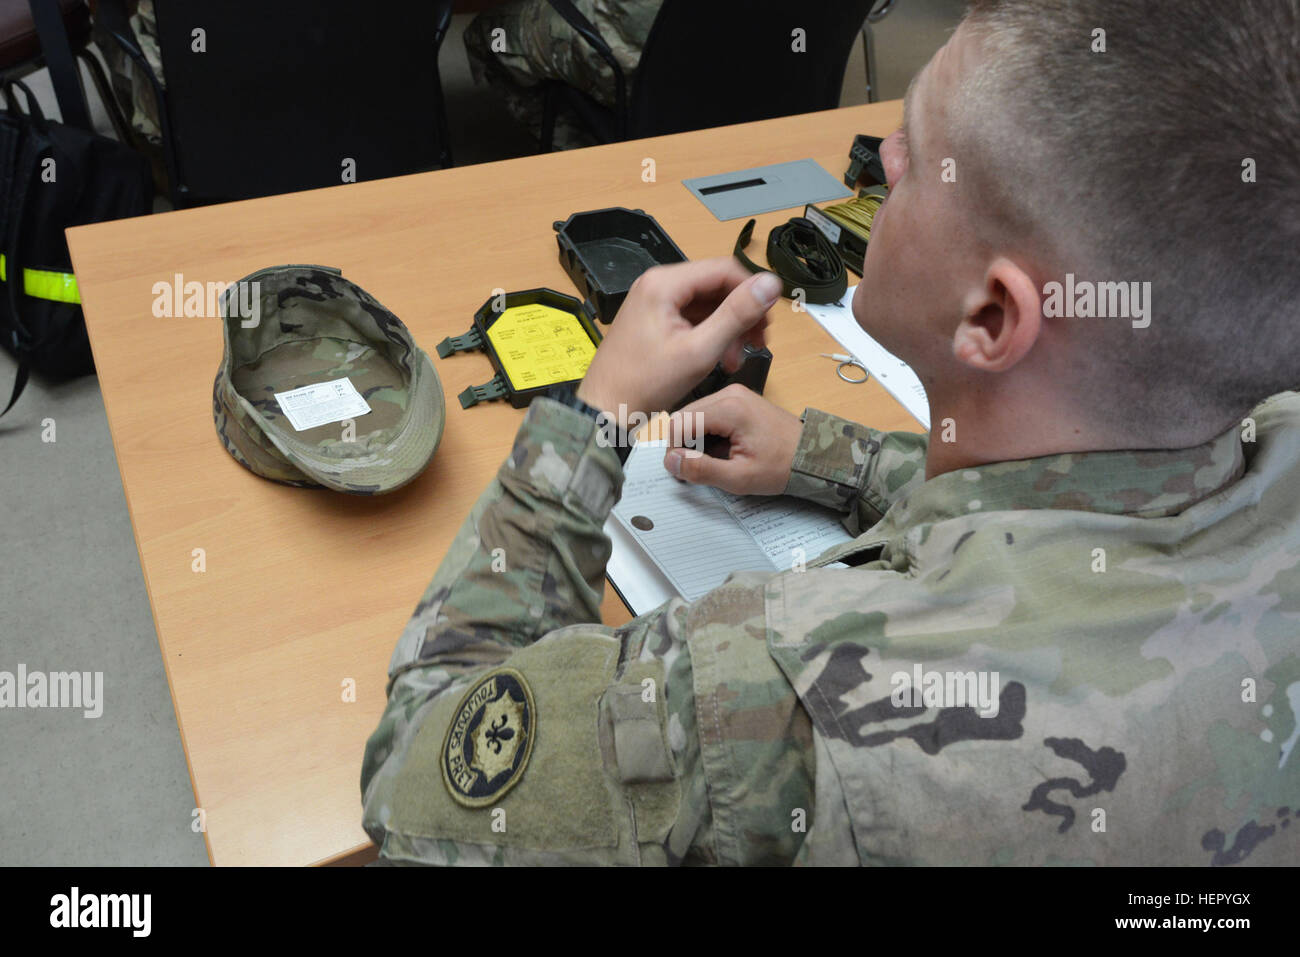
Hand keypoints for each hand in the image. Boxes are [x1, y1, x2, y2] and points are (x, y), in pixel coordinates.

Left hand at [575, 258, 782, 417]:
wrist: (606, 408)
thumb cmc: (643, 384)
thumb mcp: (700, 350)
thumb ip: (737, 315)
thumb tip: (769, 285)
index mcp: (664, 284)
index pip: (723, 270)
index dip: (752, 291)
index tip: (767, 318)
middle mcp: (657, 285)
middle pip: (716, 286)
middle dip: (741, 313)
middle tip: (758, 341)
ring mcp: (654, 302)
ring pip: (706, 303)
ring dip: (728, 327)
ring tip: (736, 358)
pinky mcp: (654, 319)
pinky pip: (692, 317)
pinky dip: (710, 334)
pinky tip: (719, 357)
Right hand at [663, 384, 803, 495]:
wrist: (812, 455)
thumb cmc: (782, 466)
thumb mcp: (740, 477)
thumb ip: (702, 470)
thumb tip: (672, 462)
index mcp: (729, 409)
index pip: (678, 423)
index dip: (674, 449)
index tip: (685, 470)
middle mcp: (729, 394)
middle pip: (684, 416)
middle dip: (683, 444)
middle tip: (698, 468)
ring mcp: (734, 394)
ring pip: (693, 414)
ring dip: (694, 438)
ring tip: (713, 459)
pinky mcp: (738, 400)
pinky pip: (708, 413)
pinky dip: (706, 432)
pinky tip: (721, 448)